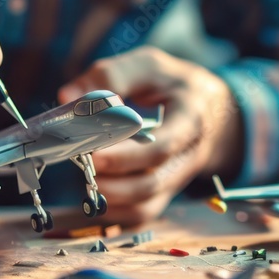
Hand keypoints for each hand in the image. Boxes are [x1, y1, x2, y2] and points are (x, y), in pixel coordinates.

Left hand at [58, 47, 243, 224]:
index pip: (163, 146)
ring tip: (87, 179)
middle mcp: (189, 155)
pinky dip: (117, 212)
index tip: (93, 152)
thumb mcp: (149, 65)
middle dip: (114, 180)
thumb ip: (110, 76)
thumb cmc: (174, 83)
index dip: (126, 156)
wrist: (210, 107)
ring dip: (112, 198)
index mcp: (192, 119)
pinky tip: (95, 196)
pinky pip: (143, 213)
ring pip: (147, 204)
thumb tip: (68, 97)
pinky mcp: (165, 190)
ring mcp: (178, 177)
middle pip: (153, 182)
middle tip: (84, 164)